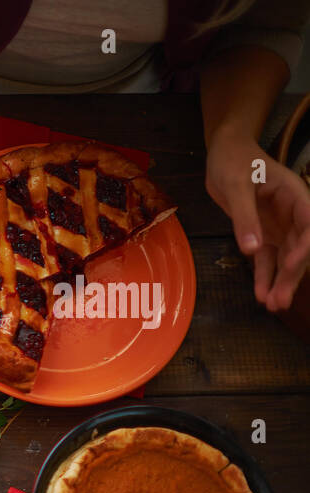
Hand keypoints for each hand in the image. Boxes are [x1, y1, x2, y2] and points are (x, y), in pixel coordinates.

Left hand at [205, 130, 309, 311]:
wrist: (224, 155)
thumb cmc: (234, 161)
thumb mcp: (236, 186)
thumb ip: (244, 217)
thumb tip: (252, 249)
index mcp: (295, 196)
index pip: (309, 223)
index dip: (304, 245)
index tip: (292, 264)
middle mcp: (293, 214)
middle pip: (299, 248)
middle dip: (291, 274)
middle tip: (280, 300)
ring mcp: (279, 225)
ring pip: (284, 257)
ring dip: (279, 281)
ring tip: (273, 305)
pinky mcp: (263, 233)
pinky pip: (266, 258)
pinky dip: (263, 276)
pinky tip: (261, 296)